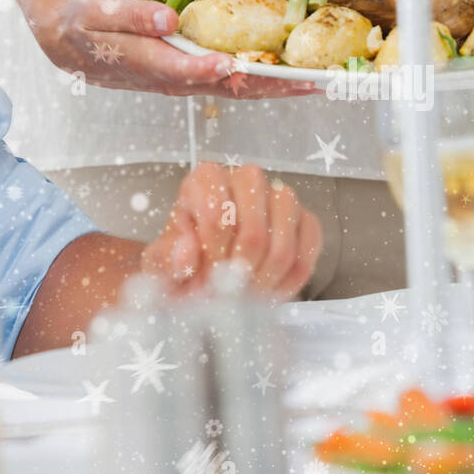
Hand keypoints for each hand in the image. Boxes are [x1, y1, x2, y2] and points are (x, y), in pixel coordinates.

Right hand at [39, 0, 317, 98]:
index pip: (189, 70)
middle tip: (315, 82)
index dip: (215, 69)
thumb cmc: (84, 23)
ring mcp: (189, 80)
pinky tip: (293, 76)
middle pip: (232, 87)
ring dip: (280, 88)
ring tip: (319, 82)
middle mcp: (177, 79)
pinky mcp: (195, 75)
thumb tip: (168, 20)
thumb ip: (131, 17)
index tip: (237, 64)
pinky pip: (237, 81)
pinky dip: (267, 80)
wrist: (72, 42)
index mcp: (151, 65)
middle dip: (274, 87)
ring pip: (241, 88)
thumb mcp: (97, 12)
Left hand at [141, 163, 322, 297]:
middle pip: (255, 231)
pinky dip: (292, 276)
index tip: (204, 280)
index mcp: (205, 179)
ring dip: (267, 278)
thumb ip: (167, 260)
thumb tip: (187, 252)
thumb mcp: (162, 266)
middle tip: (228, 294)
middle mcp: (245, 178)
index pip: (218, 216)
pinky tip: (271, 289)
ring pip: (286, 241)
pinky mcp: (304, 218)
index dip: (213, 257)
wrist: (209, 272)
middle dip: (241, 274)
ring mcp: (279, 196)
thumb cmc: (184, 263)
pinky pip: (311, 244)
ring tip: (247, 294)